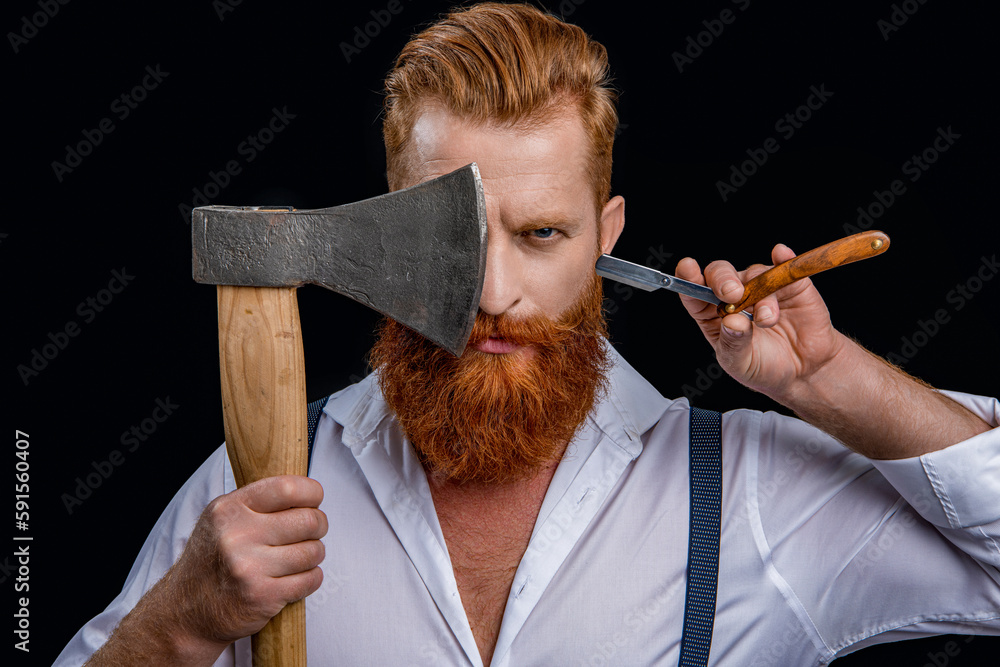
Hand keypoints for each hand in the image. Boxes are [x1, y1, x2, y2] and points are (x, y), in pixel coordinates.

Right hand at [90, 474, 328, 664]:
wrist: (185, 613)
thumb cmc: (212, 561)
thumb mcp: (221, 520)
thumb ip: (257, 502)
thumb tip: (306, 490)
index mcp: (229, 510)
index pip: (288, 488)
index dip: (312, 492)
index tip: (314, 499)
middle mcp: (237, 536)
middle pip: (308, 520)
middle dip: (318, 525)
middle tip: (311, 531)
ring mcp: (249, 568)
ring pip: (313, 551)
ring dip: (314, 554)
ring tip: (300, 557)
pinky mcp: (262, 596)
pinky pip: (311, 579)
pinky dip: (311, 578)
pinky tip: (297, 577)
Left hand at [674, 243, 847, 401]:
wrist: (804, 372)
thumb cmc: (764, 368)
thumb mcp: (742, 363)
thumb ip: (734, 343)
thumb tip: (732, 322)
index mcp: (713, 314)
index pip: (695, 292)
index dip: (689, 278)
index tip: (688, 267)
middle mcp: (735, 296)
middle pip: (721, 274)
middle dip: (723, 279)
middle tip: (732, 293)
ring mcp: (762, 287)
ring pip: (755, 275)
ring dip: (761, 296)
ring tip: (766, 320)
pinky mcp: (791, 285)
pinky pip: (785, 265)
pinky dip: (783, 258)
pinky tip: (780, 255)